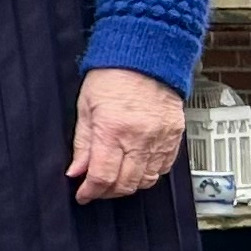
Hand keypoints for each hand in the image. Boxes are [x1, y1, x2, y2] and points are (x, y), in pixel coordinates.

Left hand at [67, 68, 187, 203]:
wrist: (145, 55)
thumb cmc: (112, 75)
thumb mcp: (85, 107)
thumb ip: (82, 144)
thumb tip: (76, 172)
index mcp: (112, 129)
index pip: (102, 176)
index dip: (90, 192)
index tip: (83, 195)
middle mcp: (139, 137)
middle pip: (126, 184)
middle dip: (108, 192)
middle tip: (97, 188)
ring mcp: (160, 138)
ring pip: (146, 180)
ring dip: (129, 185)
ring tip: (116, 177)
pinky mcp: (175, 135)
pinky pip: (164, 167)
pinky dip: (150, 173)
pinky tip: (137, 166)